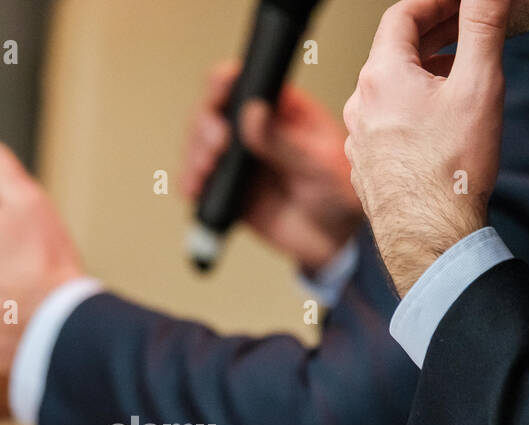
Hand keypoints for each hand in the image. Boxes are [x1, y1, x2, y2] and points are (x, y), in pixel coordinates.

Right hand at [182, 62, 362, 274]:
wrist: (335, 238)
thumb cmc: (338, 191)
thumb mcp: (319, 163)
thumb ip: (284, 142)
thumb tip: (253, 112)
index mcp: (279, 108)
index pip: (243, 82)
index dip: (224, 83)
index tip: (220, 96)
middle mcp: (252, 130)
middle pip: (210, 112)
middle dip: (205, 126)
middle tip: (217, 144)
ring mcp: (236, 161)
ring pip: (198, 145)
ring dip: (193, 154)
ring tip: (206, 169)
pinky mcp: (227, 191)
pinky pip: (199, 183)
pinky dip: (190, 184)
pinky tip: (195, 189)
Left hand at [342, 0, 506, 296]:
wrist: (430, 238)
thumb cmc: (450, 172)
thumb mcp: (478, 85)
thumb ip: (483, 26)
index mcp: (381, 77)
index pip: (402, 15)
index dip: (435, 2)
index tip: (462, 2)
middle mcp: (360, 105)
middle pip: (393, 52)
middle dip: (433, 34)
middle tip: (468, 28)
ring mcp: (359, 139)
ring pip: (389, 90)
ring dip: (422, 74)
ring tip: (459, 74)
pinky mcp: (367, 166)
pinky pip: (386, 124)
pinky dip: (410, 109)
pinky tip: (437, 123)